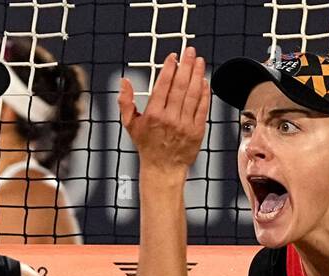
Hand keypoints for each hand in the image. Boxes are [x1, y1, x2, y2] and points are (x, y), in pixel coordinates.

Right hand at [117, 47, 209, 174]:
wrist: (163, 169)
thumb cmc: (147, 146)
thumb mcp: (130, 125)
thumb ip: (125, 102)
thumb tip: (124, 81)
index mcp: (153, 115)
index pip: (163, 85)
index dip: (170, 68)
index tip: (173, 57)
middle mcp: (170, 119)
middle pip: (180, 86)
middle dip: (186, 65)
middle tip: (190, 52)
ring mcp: (185, 125)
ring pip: (193, 94)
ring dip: (197, 75)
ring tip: (199, 61)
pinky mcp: (197, 131)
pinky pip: (202, 108)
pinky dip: (204, 93)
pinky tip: (204, 82)